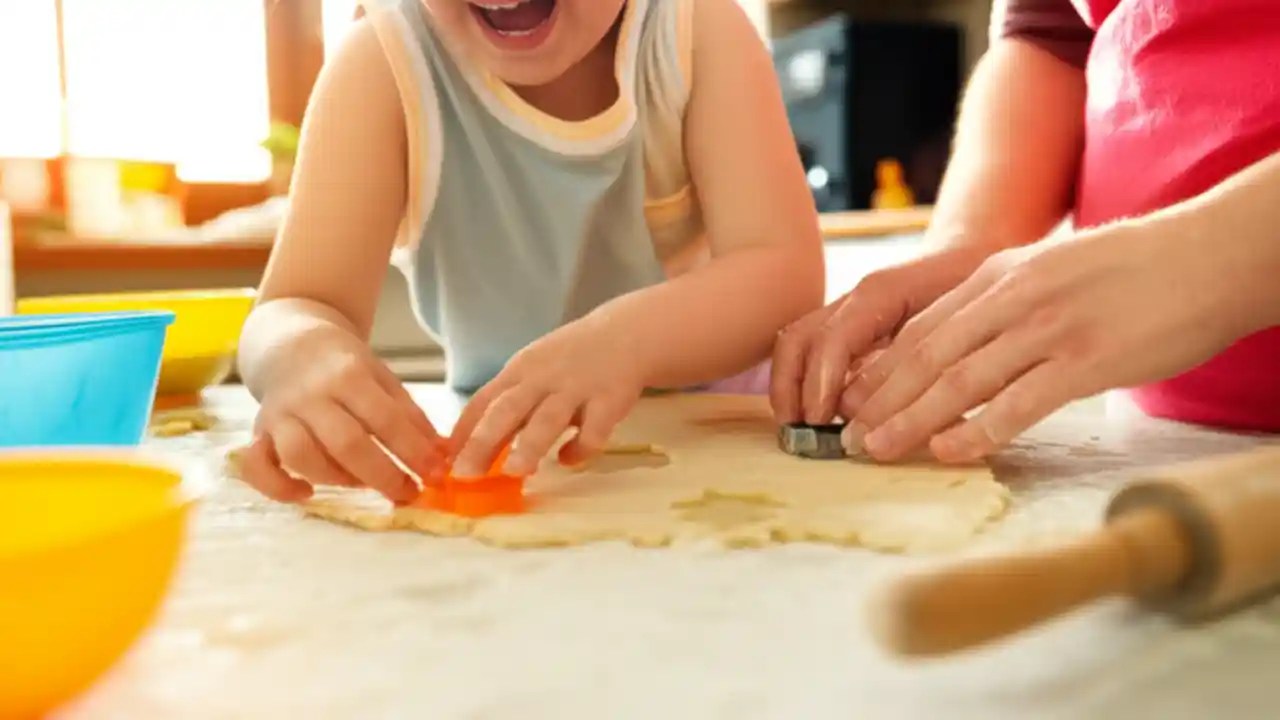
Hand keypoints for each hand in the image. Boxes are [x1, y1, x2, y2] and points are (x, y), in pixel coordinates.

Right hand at [238, 326, 445, 502]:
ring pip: (302, 456)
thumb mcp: (382, 378)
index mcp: (348, 375)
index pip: (385, 419)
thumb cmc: (342, 365)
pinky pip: (258, 467)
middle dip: (383, 475)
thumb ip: (409, 416)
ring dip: (338, 479)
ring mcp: (280, 415)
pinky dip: (279, 487)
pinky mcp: (259, 432)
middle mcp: (311, 395)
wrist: (288, 342)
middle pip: (346, 443)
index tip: (437, 474)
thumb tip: (443, 455)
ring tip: (364, 484)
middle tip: (409, 492)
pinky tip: (307, 494)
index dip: (413, 451)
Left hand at [450, 316, 644, 477]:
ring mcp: (577, 388)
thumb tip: (476, 446)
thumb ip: (512, 403)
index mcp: (520, 371)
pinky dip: (580, 448)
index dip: (462, 431)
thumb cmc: (570, 359)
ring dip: (530, 445)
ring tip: (516, 471)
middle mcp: (543, 378)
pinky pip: (593, 430)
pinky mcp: (609, 400)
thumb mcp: (535, 370)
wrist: (626, 334)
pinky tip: (570, 459)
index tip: (443, 460)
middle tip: (465, 473)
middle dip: (483, 441)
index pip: (482, 401)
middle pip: (507, 410)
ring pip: (548, 418)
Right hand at [770, 245, 990, 425]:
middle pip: (799, 340)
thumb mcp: (968, 324)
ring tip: (800, 428)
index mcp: (882, 292)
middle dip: (789, 388)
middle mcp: (854, 299)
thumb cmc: (974, 291)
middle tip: (798, 431)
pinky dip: (803, 383)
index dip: (821, 383)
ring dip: (790, 388)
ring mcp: (845, 310)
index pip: (833, 338)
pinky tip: (816, 415)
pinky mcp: (845, 326)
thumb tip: (888, 417)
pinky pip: (809, 350)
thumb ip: (930, 366)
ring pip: (796, 344)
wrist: (970, 257)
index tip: (820, 421)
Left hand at [841, 225, 1247, 462]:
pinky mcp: (1087, 359)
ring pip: (960, 380)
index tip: (853, 404)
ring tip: (876, 450)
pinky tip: (948, 451)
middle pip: (926, 355)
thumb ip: (1006, 301)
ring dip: (911, 420)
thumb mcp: (1053, 269)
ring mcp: (1048, 327)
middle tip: (849, 438)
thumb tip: (965, 346)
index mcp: (1000, 274)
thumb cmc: (1135, 269)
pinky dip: (978, 429)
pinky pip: (1018, 402)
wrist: (1211, 254)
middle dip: (881, 400)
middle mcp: (1013, 297)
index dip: (881, 370)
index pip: (921, 328)